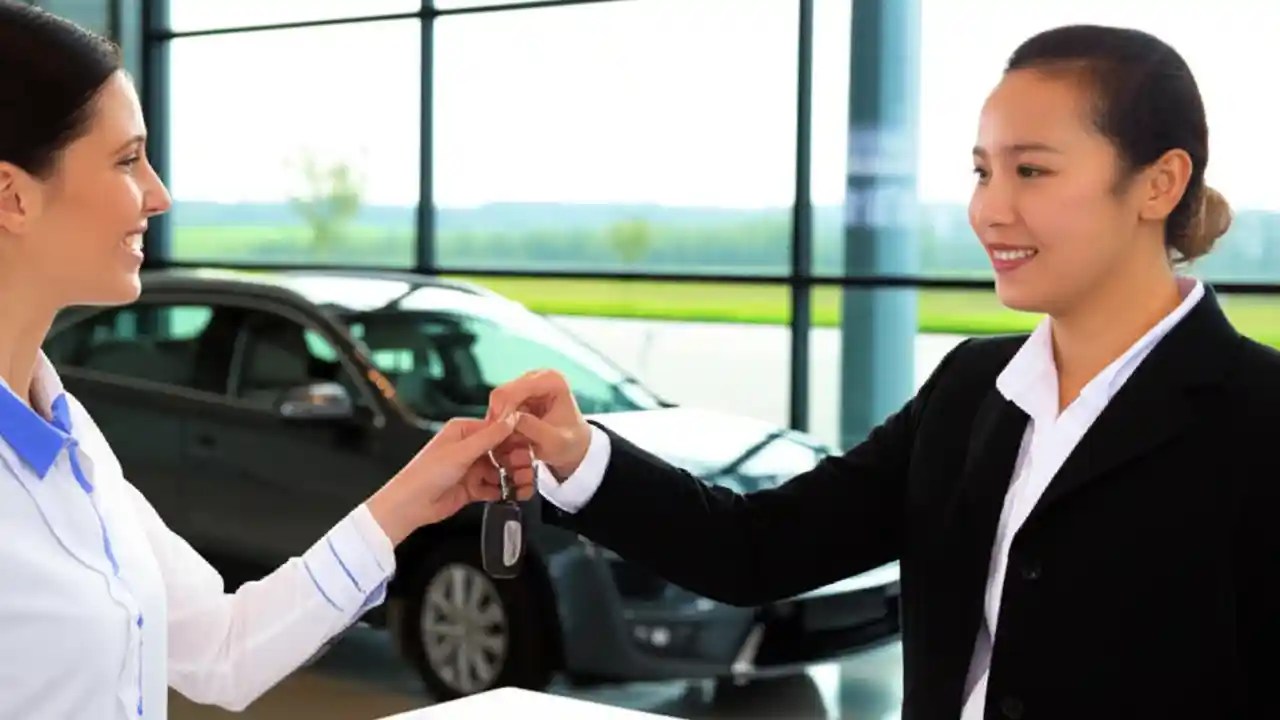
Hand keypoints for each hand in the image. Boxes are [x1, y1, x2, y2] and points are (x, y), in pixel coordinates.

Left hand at [365, 415, 530, 544]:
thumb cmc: (427, 473)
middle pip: (500, 451)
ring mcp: (470, 468)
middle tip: (526, 469)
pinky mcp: (471, 487)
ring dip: (511, 477)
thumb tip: (512, 418)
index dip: (514, 439)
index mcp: (463, 431)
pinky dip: (502, 490)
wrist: (411, 505)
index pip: (496, 430)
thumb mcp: (462, 452)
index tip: (529, 447)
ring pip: (499, 470)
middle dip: (514, 460)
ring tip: (522, 484)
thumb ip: (490, 437)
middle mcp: (468, 448)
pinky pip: (493, 487)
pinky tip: (512, 493)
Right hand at [486, 369, 591, 481]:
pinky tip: (509, 441)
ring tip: (506, 445)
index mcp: (551, 380)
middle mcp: (536, 377)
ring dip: (499, 425)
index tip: (497, 433)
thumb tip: (507, 419)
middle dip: (498, 420)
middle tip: (498, 442)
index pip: (514, 390)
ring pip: (497, 404)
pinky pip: (500, 411)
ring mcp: (526, 386)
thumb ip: (532, 428)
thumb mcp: (555, 441)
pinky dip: (502, 427)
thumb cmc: (570, 442)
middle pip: (502, 395)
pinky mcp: (518, 398)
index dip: (502, 411)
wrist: (575, 446)